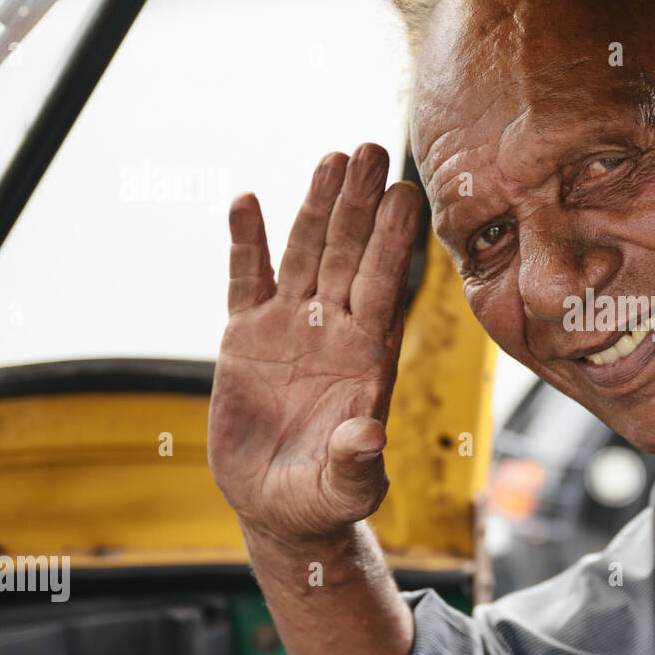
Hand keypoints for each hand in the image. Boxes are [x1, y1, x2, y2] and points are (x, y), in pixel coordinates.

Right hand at [207, 144, 421, 541]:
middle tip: (373, 150)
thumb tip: (369, 437)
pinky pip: (246, 281)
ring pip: (306, 256)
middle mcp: (334, 331)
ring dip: (317, 208)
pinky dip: (246, 244)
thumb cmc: (323, 499)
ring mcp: (291, 329)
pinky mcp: (246, 339)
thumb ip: (356, 463)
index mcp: (367, 359)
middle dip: (360, 205)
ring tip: (331, 157)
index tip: (408, 194)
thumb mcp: (343, 489)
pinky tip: (247, 201)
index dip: (393, 243)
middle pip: (350, 256)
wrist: (278, 505)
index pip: (384, 289)